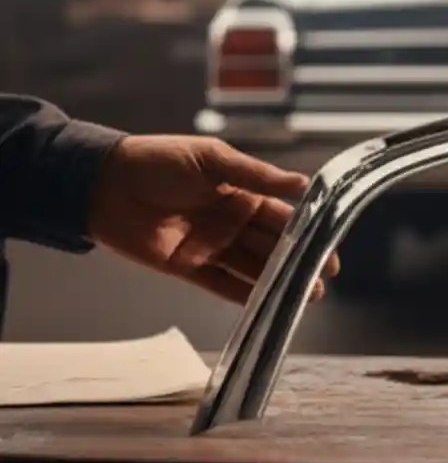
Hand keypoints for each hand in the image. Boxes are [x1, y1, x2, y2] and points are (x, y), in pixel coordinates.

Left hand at [88, 136, 338, 303]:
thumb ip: (256, 174)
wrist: (103, 183)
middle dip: (298, 262)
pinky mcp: (187, 266)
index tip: (329, 249)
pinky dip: (242, 294)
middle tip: (323, 280)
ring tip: (305, 297)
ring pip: (251, 267)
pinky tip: (265, 304)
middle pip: (271, 245)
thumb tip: (302, 182)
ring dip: (276, 282)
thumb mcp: (212, 158)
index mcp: (240, 192)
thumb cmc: (159, 160)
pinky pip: (219, 284)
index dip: (307, 232)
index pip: (282, 216)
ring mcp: (210, 245)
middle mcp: (230, 221)